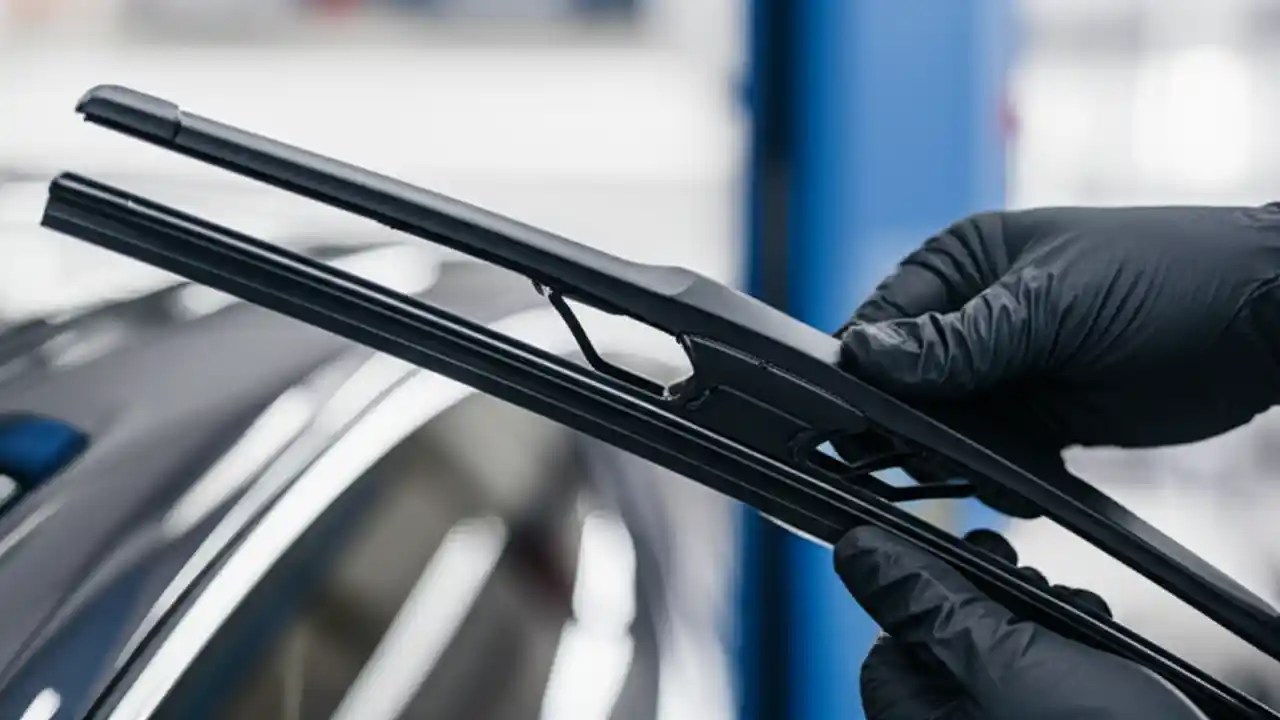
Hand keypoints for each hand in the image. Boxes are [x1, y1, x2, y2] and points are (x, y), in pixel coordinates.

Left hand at [836, 525, 1205, 719]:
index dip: (912, 599)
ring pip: (1003, 645)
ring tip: (1070, 612)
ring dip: (1034, 608)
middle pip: (945, 639)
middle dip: (984, 593)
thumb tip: (858, 552)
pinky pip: (1050, 664)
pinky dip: (1071, 636)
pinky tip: (1096, 632)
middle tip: (1013, 575)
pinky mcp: (1067, 714)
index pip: (883, 652)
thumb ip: (926, 603)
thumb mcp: (1001, 658)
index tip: (943, 562)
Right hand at [838, 206, 1279, 449]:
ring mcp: (1006, 370)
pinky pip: (990, 456)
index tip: (854, 415)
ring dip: (949, 458)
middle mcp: (974, 316)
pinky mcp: (1039, 419)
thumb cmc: (1167, 277)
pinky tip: (1017, 485)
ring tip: (982, 471)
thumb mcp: (1051, 303)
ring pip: (941, 427)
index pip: (882, 319)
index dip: (863, 367)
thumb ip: (958, 340)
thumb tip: (866, 356)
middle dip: (904, 422)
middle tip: (922, 453)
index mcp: (963, 264)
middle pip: (902, 382)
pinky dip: (992, 477)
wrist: (1265, 325)